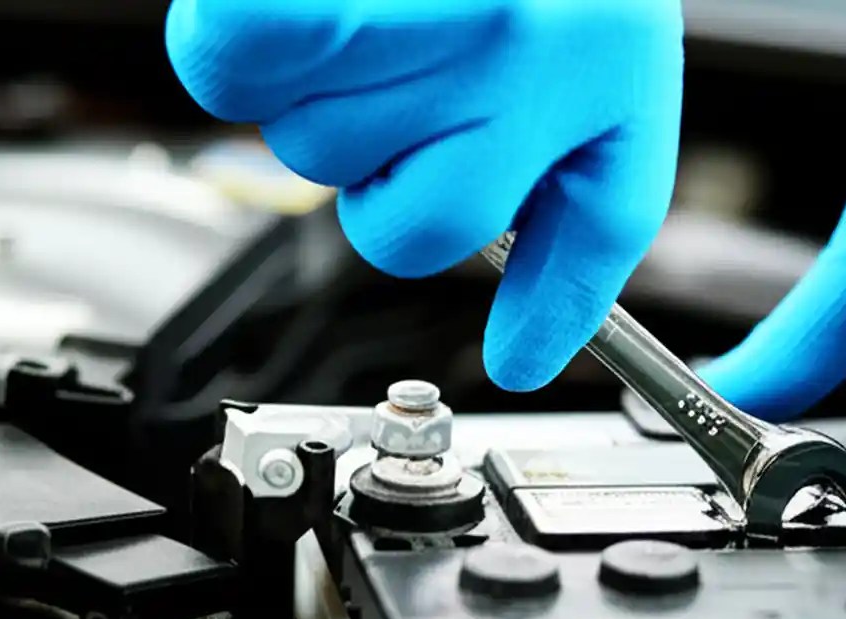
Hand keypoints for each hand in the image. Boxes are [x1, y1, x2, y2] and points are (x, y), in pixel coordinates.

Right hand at [165, 0, 681, 390]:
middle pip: (366, 198)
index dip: (435, 227)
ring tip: (384, 11)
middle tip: (423, 57)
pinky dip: (245, 46)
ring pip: (297, 133)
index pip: (449, 235)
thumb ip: (580, 246)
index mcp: (578, 83)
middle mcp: (499, 40)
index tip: (473, 260)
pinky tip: (315, 9)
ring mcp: (406, 5)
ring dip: (321, 90)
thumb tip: (524, 357)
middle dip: (383, 144)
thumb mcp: (619, 111)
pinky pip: (227, 60)